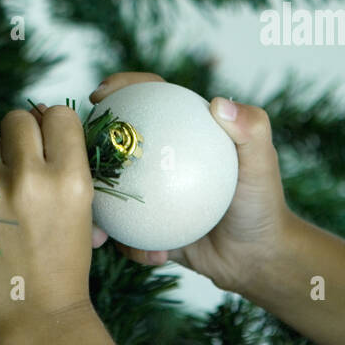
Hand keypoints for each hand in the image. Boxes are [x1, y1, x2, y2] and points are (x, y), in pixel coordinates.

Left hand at [0, 105, 94, 344]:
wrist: (35, 317)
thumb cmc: (63, 261)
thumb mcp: (82, 208)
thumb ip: (64, 161)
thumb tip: (41, 113)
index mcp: (71, 180)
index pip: (59, 114)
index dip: (52, 125)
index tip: (47, 141)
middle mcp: (30, 180)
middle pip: (16, 118)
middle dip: (18, 136)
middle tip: (19, 163)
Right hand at [88, 72, 291, 295]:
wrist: (258, 258)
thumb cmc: (262, 203)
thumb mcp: (262, 164)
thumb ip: (250, 130)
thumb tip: (218, 102)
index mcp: (179, 129)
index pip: (147, 96)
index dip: (120, 86)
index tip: (101, 94)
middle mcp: (157, 156)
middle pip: (113, 139)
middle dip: (86, 146)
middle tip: (81, 163)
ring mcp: (146, 191)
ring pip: (107, 187)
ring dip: (95, 205)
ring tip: (101, 228)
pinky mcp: (141, 226)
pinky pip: (123, 232)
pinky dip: (131, 244)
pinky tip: (151, 255)